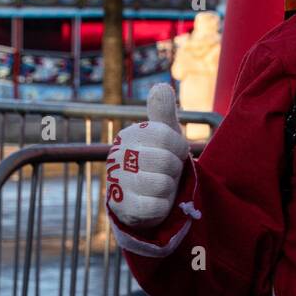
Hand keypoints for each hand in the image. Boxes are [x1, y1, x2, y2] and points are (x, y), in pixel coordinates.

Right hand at [106, 84, 190, 228]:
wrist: (145, 198)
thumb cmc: (157, 160)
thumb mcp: (162, 134)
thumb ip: (162, 112)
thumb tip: (160, 86)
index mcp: (128, 136)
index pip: (168, 137)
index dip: (179, 148)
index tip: (173, 152)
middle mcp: (116, 157)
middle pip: (166, 162)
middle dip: (174, 170)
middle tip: (165, 172)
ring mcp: (118, 184)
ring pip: (162, 184)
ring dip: (169, 188)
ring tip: (159, 187)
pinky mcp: (124, 210)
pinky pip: (157, 207)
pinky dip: (163, 206)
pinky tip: (154, 203)